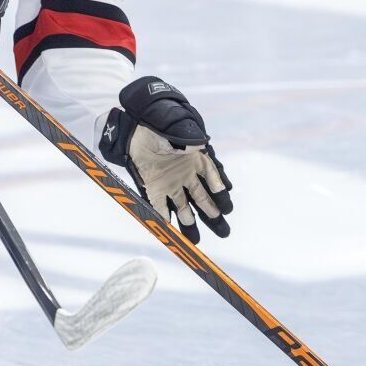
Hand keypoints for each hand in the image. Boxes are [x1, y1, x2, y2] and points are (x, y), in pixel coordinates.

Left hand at [101, 76, 232, 242]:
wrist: (138, 125)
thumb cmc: (163, 126)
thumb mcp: (182, 131)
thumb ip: (193, 143)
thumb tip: (201, 148)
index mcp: (197, 160)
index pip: (213, 181)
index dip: (221, 195)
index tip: (227, 207)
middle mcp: (186, 174)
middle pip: (202, 199)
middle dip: (212, 215)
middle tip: (224, 232)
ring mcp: (170, 182)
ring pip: (184, 206)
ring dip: (189, 222)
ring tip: (195, 240)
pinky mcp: (153, 186)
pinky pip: (161, 205)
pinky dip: (166, 217)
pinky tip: (171, 230)